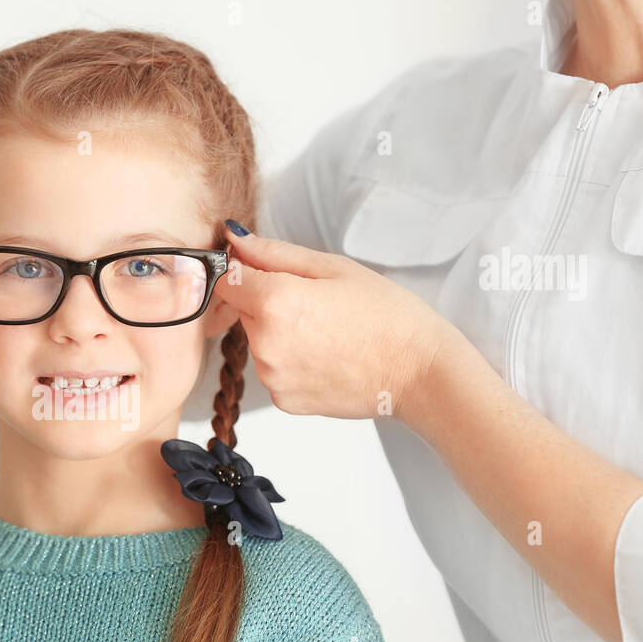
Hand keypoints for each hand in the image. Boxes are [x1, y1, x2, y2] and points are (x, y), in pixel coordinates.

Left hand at [218, 224, 460, 420]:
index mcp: (274, 302)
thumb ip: (275, 253)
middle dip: (264, 301)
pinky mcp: (284, 401)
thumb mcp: (333, 268)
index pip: (224, 281)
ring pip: (257, 342)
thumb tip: (234, 240)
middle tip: (314, 302)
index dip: (241, 272)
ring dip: (277, 333)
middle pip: (241, 311)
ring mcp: (273, 377)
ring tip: (325, 331)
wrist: (418, 373)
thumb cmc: (386, 315)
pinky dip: (290, 362)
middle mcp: (265, 344)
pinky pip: (273, 371)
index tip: (264, 271)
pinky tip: (326, 356)